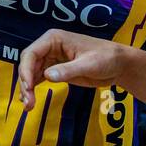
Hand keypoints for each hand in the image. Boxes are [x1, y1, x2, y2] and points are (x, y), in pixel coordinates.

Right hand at [17, 29, 131, 109]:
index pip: (31, 53)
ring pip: (31, 73)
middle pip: (28, 64)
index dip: (26, 70)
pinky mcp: (55, 70)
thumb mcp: (89, 64)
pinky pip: (38, 78)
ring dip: (27, 89)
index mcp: (54, 39)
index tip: (28, 87)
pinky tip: (31, 101)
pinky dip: (33, 89)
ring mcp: (51, 58)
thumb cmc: (107, 58)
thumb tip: (48, 76)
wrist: (119, 64)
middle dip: (25, 82)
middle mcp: (49, 47)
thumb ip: (68, 70)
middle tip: (28, 101)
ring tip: (28, 105)